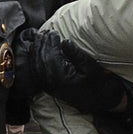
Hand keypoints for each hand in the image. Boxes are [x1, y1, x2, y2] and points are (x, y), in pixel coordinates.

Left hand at [11, 31, 126, 112]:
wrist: (98, 101)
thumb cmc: (96, 83)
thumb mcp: (90, 67)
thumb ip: (76, 54)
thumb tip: (64, 42)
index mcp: (60, 78)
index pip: (50, 56)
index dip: (50, 42)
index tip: (54, 32)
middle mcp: (50, 83)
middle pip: (40, 59)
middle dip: (41, 44)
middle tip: (46, 32)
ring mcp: (47, 86)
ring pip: (35, 64)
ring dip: (36, 49)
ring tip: (41, 38)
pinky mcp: (47, 86)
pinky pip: (35, 71)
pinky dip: (34, 59)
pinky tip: (37, 50)